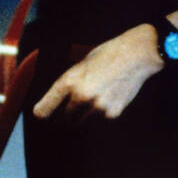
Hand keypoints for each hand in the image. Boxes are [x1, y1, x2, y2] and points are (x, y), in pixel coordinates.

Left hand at [32, 25, 162, 120]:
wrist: (137, 55)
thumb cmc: (108, 54)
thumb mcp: (82, 62)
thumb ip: (70, 81)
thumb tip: (60, 98)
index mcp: (70, 81)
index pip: (45, 108)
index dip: (41, 113)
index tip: (41, 115)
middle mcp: (81, 96)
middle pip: (64, 119)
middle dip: (64, 116)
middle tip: (67, 112)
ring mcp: (97, 107)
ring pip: (81, 123)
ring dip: (81, 118)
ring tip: (89, 103)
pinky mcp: (112, 113)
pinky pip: (99, 120)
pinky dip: (99, 115)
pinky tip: (106, 100)